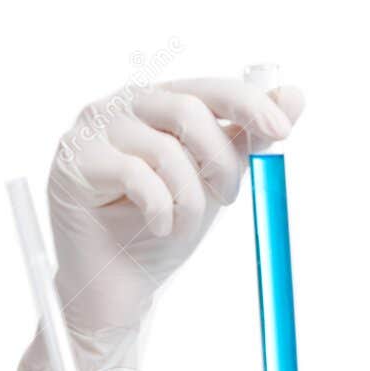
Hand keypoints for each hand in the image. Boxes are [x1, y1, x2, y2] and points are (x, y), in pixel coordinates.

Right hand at [15, 76, 303, 370]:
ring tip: (182, 224)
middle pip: (188, 110)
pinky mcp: (73, 159)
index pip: (210, 88)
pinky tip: (157, 228)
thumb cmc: (165, 227)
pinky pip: (137, 177)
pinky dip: (160, 211)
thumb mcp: (217, 182)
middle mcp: (125, 105)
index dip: (250, 104)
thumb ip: (249, 140)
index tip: (284, 128)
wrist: (122, 281)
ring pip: (166, 150)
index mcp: (161, 102)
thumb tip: (296, 94)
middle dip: (220, 161)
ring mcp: (94, 128)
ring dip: (190, 199)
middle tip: (228, 198)